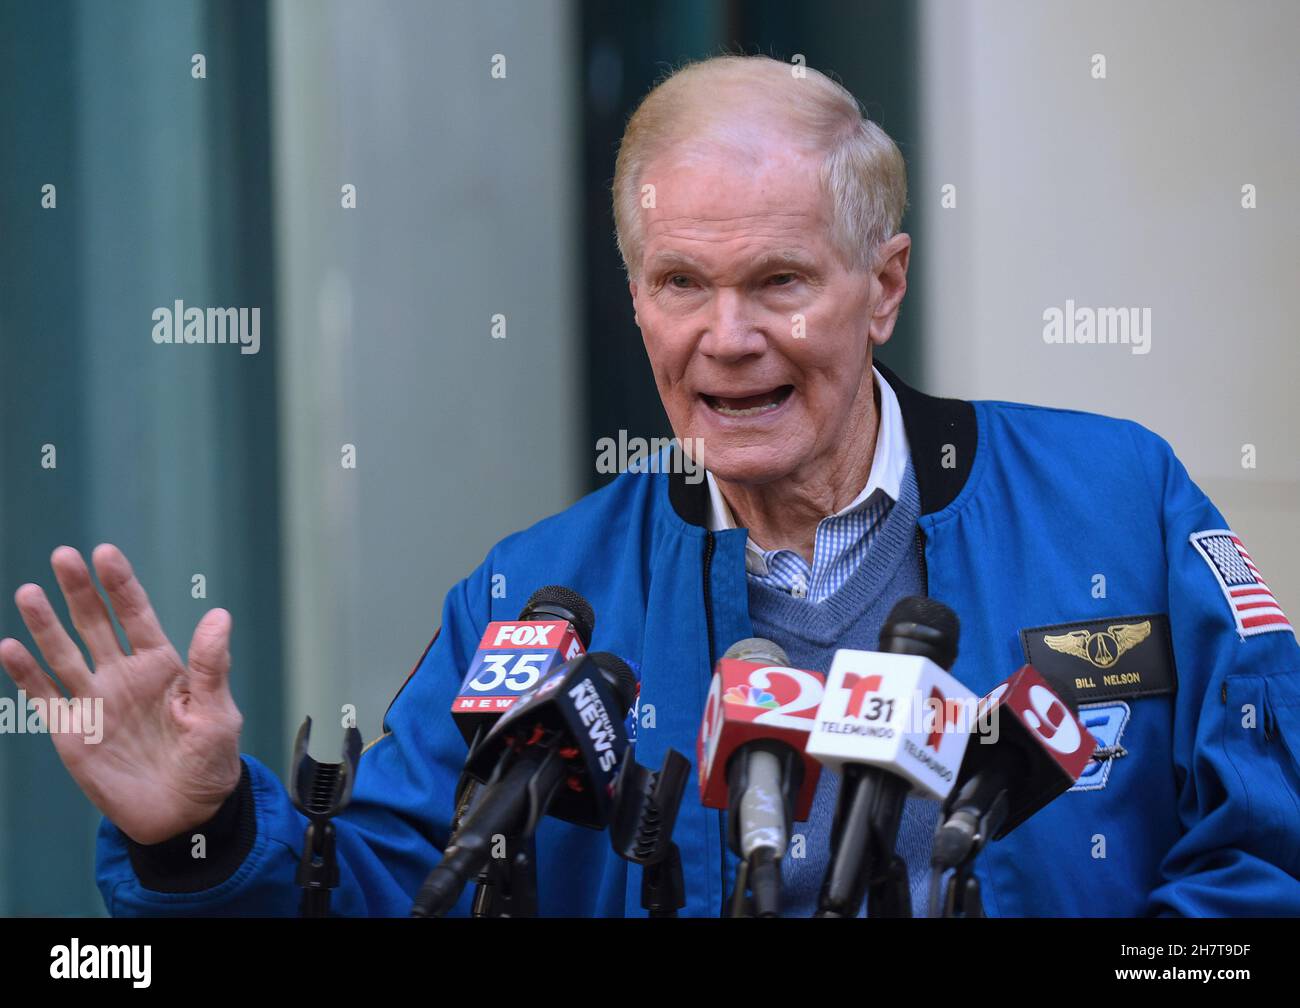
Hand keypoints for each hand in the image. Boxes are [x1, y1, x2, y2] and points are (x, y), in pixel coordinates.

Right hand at [0, 544, 243, 844]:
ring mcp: (96, 701)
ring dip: (46, 624)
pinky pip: (45, 697)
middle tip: (63, 556)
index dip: (121, 585)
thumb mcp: (217, 713)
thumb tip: (219, 615)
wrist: (185, 814)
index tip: (105, 553)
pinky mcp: (73, 732)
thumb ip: (212, 666)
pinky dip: (26, 674)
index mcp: (162, 665)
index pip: (137, 615)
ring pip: (64, 653)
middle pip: (97, 623)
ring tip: (29, 591)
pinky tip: (10, 647)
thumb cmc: (210, 761)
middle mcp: (124, 675)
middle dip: (80, 590)